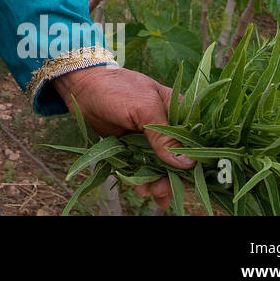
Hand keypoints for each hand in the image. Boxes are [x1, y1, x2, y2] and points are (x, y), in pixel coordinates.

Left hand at [51, 65, 194, 209]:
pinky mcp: (133, 147)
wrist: (83, 88)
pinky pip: (143, 167)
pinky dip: (144, 180)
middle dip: (173, 178)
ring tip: (147, 192)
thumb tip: (187, 164)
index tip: (191, 181)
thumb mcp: (144, 108)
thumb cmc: (117, 90)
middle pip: (179, 160)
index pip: (196, 141)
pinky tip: (141, 190)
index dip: (196, 163)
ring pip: (161, 167)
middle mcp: (167, 127)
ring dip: (158, 183)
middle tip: (160, 191)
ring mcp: (150, 139)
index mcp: (178, 112)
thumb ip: (164, 136)